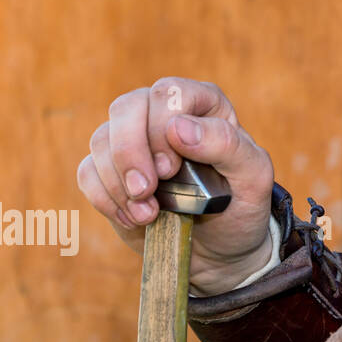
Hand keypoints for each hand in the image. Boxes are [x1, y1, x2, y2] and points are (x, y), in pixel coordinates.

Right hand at [77, 77, 277, 294]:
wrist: (220, 248)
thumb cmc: (242, 204)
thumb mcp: (253, 176)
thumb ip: (226, 144)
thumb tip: (178, 127)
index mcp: (204, 105)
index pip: (170, 93)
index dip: (162, 128)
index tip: (169, 169)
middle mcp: (165, 114)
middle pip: (127, 107)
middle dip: (130, 152)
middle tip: (146, 190)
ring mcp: (135, 141)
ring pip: (102, 139)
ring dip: (118, 182)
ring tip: (148, 214)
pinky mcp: (111, 171)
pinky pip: (88, 171)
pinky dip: (106, 198)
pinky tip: (134, 218)